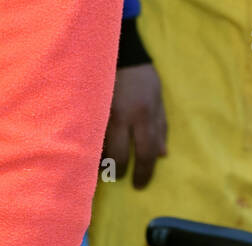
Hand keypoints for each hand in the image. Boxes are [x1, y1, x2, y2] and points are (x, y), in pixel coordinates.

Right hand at [102, 63, 166, 189]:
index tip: (140, 185)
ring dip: (102, 162)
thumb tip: (163, 155)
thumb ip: (161, 127)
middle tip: (119, 176)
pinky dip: (92, 149)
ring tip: (103, 167)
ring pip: (101, 149)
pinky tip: (92, 153)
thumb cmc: (141, 79)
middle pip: (120, 155)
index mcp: (144, 115)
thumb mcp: (158, 100)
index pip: (146, 152)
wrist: (118, 54)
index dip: (144, 172)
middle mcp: (123, 117)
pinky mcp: (88, 113)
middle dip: (119, 171)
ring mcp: (102, 115)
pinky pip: (90, 138)